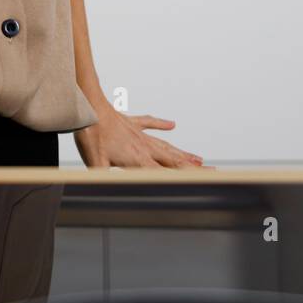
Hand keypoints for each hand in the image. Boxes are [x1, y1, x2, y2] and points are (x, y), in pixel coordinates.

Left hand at [74, 99, 213, 169]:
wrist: (89, 107)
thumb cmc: (92, 134)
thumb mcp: (96, 164)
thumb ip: (105, 181)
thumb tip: (109, 195)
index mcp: (138, 159)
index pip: (167, 173)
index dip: (186, 179)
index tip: (205, 182)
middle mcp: (143, 146)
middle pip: (173, 160)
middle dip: (193, 168)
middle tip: (213, 171)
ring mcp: (138, 133)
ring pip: (165, 145)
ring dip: (182, 152)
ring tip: (198, 158)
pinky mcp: (131, 123)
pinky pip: (149, 123)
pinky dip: (161, 124)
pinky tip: (171, 124)